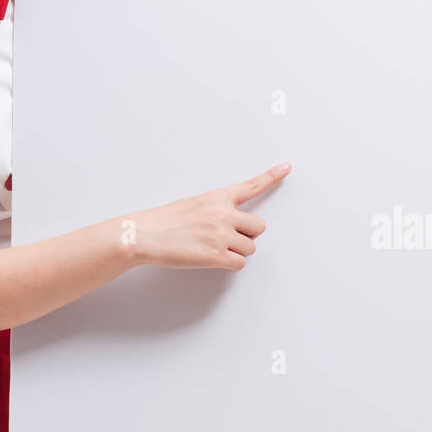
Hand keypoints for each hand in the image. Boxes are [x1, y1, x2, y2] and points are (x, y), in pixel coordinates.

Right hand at [125, 163, 291, 269]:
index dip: (272, 176)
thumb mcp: (192, 204)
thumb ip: (215, 209)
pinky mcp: (216, 255)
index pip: (251, 185)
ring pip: (250, 248)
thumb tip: (228, 222)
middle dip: (248, 235)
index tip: (286, 167)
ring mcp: (221, 235)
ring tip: (213, 248)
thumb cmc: (164, 221)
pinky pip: (239, 264)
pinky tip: (211, 259)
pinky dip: (229, 265)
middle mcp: (224, 213)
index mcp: (217, 197)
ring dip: (237, 252)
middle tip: (229, 238)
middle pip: (259, 226)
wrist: (145, 234)